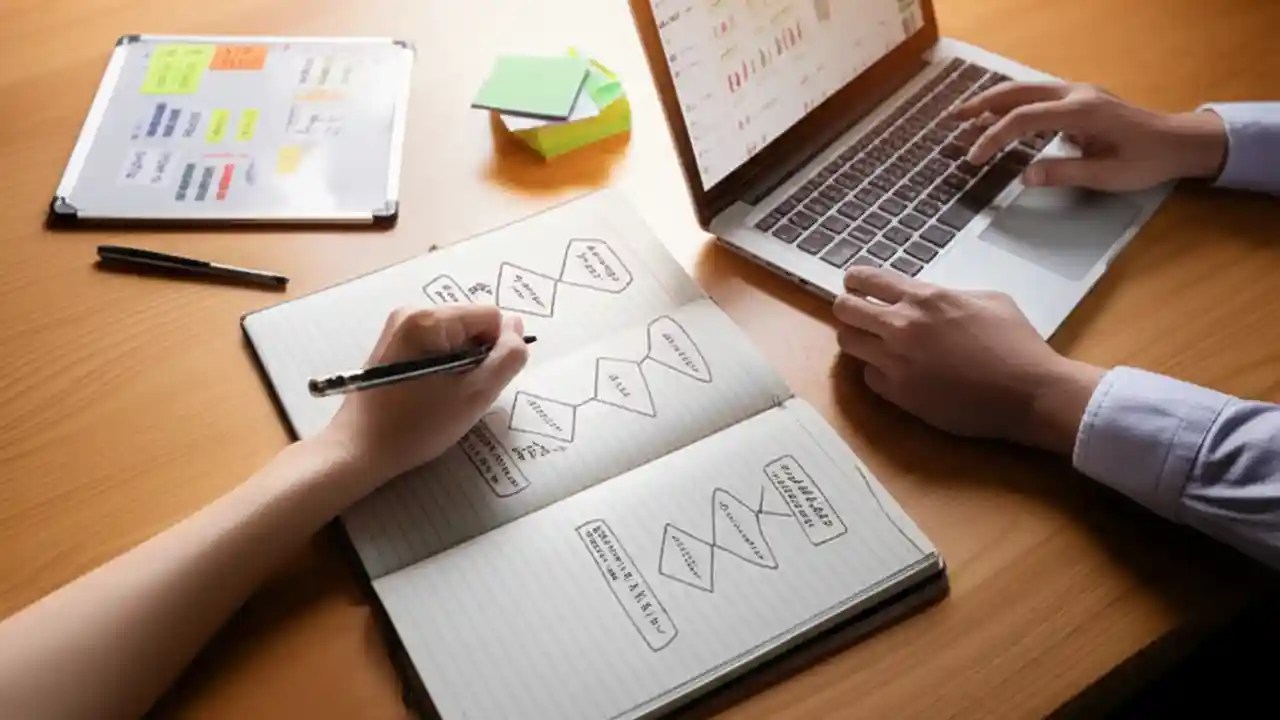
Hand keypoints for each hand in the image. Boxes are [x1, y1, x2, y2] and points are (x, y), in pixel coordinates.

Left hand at [321, 304, 527, 489]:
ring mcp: (399, 328)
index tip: (480, 384)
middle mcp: (411, 313)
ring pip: (457, 338)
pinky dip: (444, 368)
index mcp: (429, 319)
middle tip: (461, 395)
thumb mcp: (475, 395)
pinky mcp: (393, 345)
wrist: (358, 450)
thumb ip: (507, 357)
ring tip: (444, 397)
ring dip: (462, 366)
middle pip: (472, 325)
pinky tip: (430, 394)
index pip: (491, 317)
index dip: (496, 351)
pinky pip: (437, 346)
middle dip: (477, 358)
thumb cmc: (417, 426)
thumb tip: (517, 327)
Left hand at [832, 268, 1103, 454]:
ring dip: (856, 339)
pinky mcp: (899, 394)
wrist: (1029, 392)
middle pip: (844, 309)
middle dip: (846, 307)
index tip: (854, 284)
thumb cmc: (1017, 342)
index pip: (866, 279)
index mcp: (924, 298)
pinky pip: (868, 377)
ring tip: (872, 342)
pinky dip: (876, 371)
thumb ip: (950, 295)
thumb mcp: (990, 299)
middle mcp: (901, 326)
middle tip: (856, 312)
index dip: (855, 280)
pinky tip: (893, 371)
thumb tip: (930, 300)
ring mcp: (896, 362)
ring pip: (848, 343)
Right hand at [952, 81, 1226, 191]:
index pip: (1023, 119)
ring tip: (964, 116)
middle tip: (951, 119)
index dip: (992, 137)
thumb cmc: (1147, 160)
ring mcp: (1077, 92)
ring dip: (992, 101)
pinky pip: (1037, 96)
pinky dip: (1012, 104)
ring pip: (1025, 89)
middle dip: (980, 105)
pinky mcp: (1079, 99)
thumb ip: (1064, 173)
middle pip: (1017, 92)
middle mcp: (1075, 94)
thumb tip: (1025, 176)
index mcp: (1081, 111)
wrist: (1178, 141)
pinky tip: (999, 117)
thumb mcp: (1106, 175)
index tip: (973, 158)